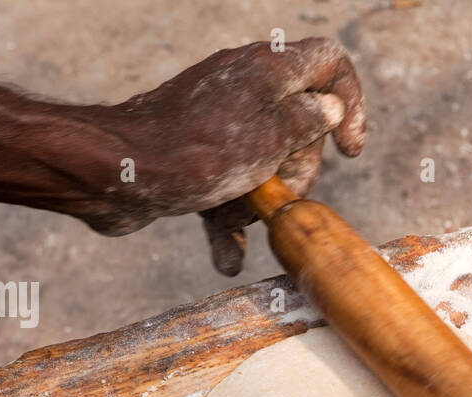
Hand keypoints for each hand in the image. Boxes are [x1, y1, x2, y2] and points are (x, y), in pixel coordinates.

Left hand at [92, 37, 364, 272]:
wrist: (122, 174)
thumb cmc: (199, 152)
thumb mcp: (274, 135)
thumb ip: (311, 119)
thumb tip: (328, 108)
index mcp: (268, 70)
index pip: (329, 64)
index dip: (350, 102)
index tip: (347, 151)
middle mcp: (246, 90)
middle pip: (301, 127)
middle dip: (297, 170)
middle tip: (281, 191)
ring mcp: (220, 125)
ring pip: (266, 164)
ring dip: (258, 203)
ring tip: (235, 219)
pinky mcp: (198, 157)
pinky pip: (228, 188)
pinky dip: (228, 220)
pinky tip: (228, 257)